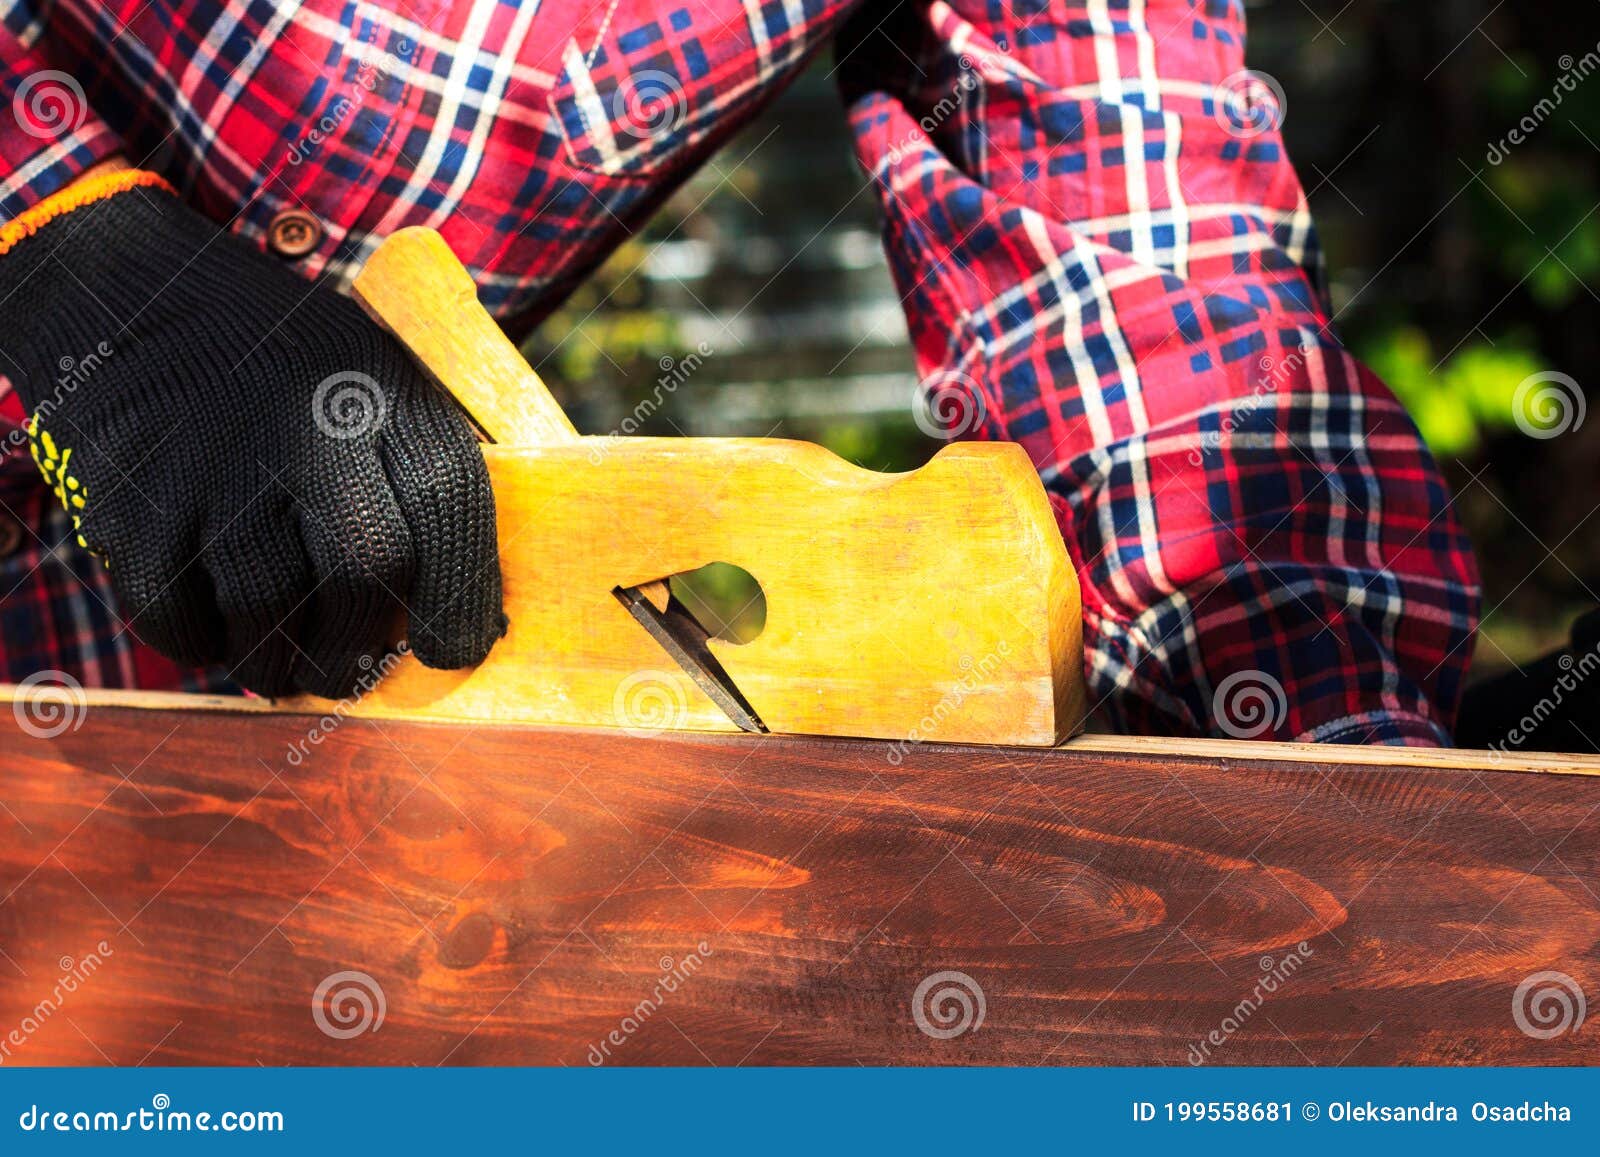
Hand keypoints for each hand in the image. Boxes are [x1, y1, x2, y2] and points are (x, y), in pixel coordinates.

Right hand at [0, 169, 503, 696]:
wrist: (133, 299)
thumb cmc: (286, 372)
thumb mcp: (375, 381)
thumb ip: (419, 481)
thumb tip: (478, 621)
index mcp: (384, 393)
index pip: (451, 509)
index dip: (461, 602)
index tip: (453, 654)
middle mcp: (305, 425)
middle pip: (363, 574)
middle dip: (362, 648)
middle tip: (349, 674)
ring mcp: (215, 465)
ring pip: (269, 612)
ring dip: (282, 662)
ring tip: (286, 663)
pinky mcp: (136, 502)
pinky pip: (179, 619)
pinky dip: (202, 644)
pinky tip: (217, 626)